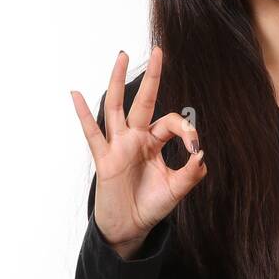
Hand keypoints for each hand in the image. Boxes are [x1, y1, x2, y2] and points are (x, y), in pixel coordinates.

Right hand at [70, 46, 207, 255]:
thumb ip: (190, 174)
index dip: (186, 131)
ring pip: (116, 107)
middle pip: (143, 102)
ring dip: (118, 82)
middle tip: (159, 51)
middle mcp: (135, 138)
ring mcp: (118, 146)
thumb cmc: (150, 205)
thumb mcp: (176, 190)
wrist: (129, 227)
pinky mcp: (104, 159)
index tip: (196, 148)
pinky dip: (83, 114)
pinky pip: (92, 134)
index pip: (171, 123)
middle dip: (152, 77)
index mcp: (154, 143)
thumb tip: (201, 154)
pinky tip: (76, 94)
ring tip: (121, 56)